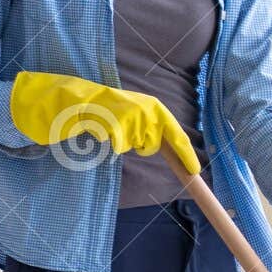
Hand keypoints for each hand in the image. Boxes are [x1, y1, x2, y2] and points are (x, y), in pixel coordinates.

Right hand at [10, 71, 199, 169]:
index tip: (194, 172)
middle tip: (123, 134)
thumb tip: (176, 153)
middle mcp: (146, 109)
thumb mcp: (136, 116)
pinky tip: (101, 129)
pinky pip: (117, 146)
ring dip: (122, 142)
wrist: (77, 99)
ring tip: (109, 126)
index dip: (186, 154)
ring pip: (133, 147)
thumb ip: (153, 129)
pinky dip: (109, 142)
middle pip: (152, 146)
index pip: (176, 133)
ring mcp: (131, 117)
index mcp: (154, 107)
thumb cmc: (108, 112)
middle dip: (141, 147)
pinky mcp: (115, 125)